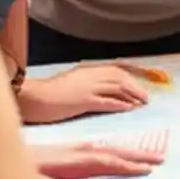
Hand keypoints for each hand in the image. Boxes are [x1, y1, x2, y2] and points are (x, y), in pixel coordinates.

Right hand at [17, 63, 151, 123]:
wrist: (33, 98)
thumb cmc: (48, 93)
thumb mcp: (71, 83)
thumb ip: (86, 83)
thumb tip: (100, 89)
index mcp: (87, 70)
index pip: (115, 69)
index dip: (131, 75)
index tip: (143, 80)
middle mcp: (89, 75)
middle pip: (119, 78)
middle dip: (135, 86)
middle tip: (146, 96)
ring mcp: (87, 87)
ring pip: (116, 88)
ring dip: (132, 95)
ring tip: (142, 103)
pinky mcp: (83, 100)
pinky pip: (106, 101)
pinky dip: (119, 104)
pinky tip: (128, 109)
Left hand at [31, 134, 166, 178]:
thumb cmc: (13, 169)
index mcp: (69, 159)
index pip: (104, 161)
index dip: (126, 165)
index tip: (147, 169)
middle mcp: (74, 151)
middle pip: (112, 151)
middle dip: (137, 155)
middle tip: (161, 157)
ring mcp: (71, 149)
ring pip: (107, 148)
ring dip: (128, 151)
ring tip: (148, 154)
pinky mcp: (67, 151)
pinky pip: (98, 149)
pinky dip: (113, 150)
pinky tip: (118, 153)